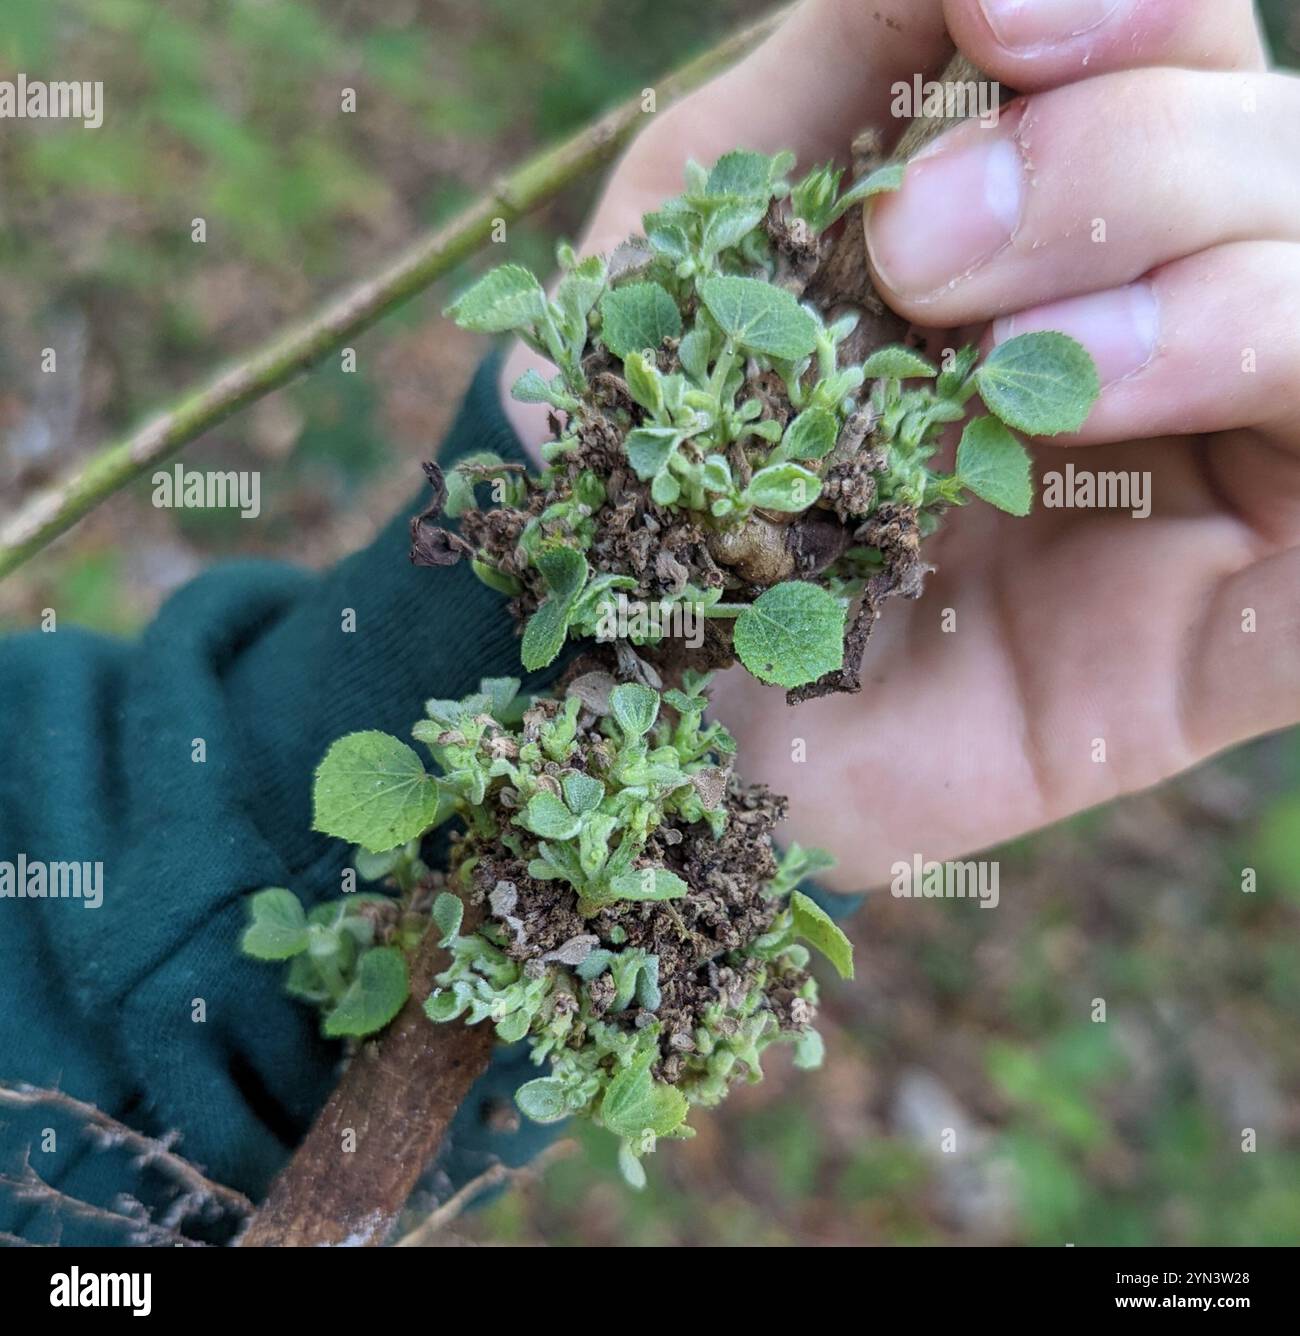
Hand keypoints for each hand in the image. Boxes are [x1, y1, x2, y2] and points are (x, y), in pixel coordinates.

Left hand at [502, 0, 1299, 891]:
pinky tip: (1101, 415)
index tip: (990, 24)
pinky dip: (1285, 398)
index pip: (1188, 48)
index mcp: (1066, 213)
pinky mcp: (1239, 631)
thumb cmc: (666, 455)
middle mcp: (1169, 324)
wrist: (651, 689)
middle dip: (1122, 166)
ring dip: (1205, 291)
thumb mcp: (715, 222)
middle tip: (916, 254)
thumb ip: (853, 64)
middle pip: (1287, 159)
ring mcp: (1221, 481)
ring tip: (996, 371)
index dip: (1133, 4)